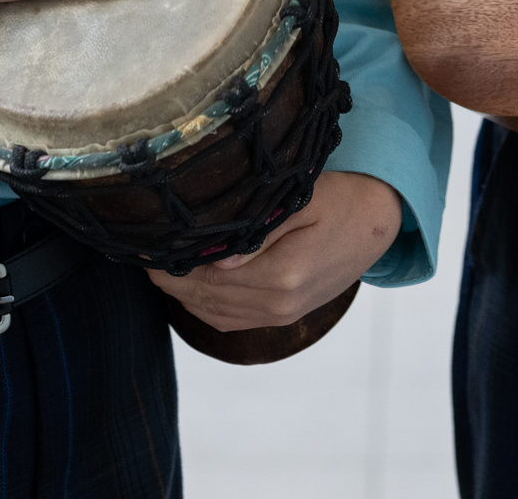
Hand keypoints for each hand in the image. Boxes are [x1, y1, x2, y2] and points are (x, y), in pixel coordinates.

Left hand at [147, 171, 401, 331]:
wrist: (378, 223)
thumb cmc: (342, 199)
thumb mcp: (304, 199)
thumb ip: (260, 229)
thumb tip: (215, 259)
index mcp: (281, 274)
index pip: (206, 274)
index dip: (170, 258)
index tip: (144, 237)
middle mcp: (278, 303)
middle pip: (203, 295)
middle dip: (168, 274)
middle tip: (139, 248)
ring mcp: (279, 315)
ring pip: (211, 311)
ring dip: (180, 290)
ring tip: (155, 262)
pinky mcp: (281, 316)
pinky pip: (228, 319)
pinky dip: (201, 304)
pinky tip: (185, 282)